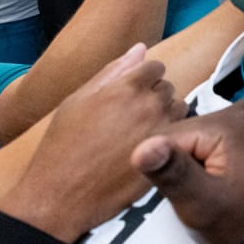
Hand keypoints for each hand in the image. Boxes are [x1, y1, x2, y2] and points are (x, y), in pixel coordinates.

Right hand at [0, 44, 185, 242]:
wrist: (61, 195)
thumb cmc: (62, 146)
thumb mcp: (78, 100)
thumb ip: (112, 72)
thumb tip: (139, 49)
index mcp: (125, 87)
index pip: (155, 66)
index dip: (143, 78)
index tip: (131, 94)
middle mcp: (149, 104)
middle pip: (167, 87)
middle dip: (154, 96)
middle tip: (131, 116)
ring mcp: (162, 130)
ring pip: (179, 108)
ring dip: (166, 115)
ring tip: (139, 132)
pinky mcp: (168, 154)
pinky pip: (181, 134)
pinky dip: (170, 136)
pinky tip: (149, 147)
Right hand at [131, 97, 243, 243]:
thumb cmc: (242, 223)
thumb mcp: (200, 204)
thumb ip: (172, 173)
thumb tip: (143, 147)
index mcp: (234, 119)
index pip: (167, 137)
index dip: (170, 170)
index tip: (193, 190)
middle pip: (183, 133)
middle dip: (184, 164)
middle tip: (208, 190)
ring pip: (195, 135)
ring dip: (197, 162)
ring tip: (220, 184)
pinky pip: (213, 136)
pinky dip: (212, 157)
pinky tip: (228, 175)